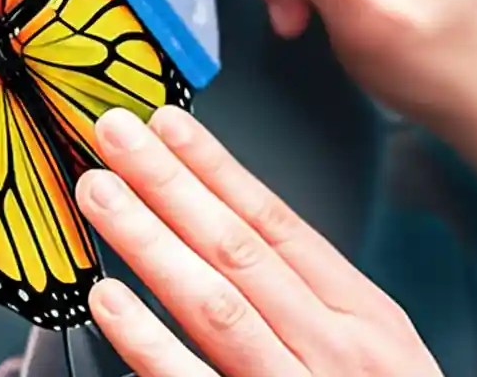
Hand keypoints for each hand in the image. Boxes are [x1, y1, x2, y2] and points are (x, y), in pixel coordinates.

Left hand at [76, 107, 442, 376]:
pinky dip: (148, 340)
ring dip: (149, 239)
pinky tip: (108, 300)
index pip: (278, 222)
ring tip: (100, 191)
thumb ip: (314, 299)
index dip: (216, 168)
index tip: (168, 124)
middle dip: (170, 183)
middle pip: (238, 248)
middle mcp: (336, 349)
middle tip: (115, 132)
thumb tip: (228, 235)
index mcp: (364, 316)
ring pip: (213, 303)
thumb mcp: (377, 353)